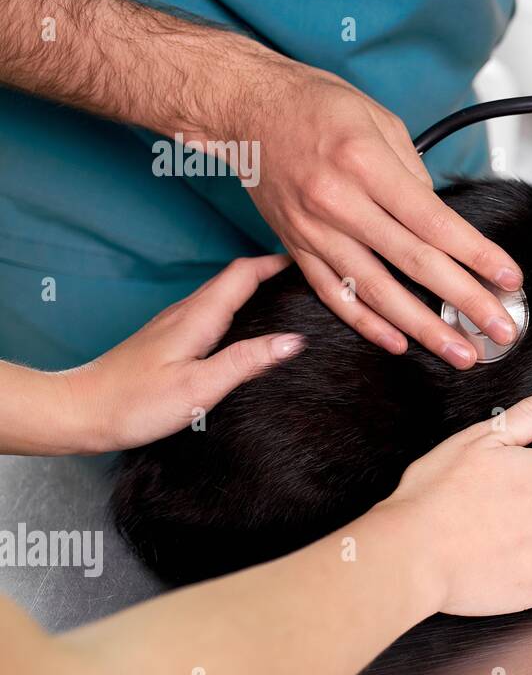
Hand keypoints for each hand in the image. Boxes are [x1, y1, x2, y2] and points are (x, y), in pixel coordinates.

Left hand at [63, 255, 303, 451]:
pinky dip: (235, 307)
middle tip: (305, 277)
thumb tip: (293, 340)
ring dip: (254, 287)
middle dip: (271, 271)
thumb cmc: (134, 403)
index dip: (277, 263)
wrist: (78, 412)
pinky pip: (209, 310)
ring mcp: (173, 324)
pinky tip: (243, 325)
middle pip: (234, 278)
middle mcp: (185, 312)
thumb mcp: (199, 388)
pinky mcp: (167, 339)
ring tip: (284, 295)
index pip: (244, 274)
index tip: (309, 263)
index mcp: (197, 317)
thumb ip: (247, 361)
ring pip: (221, 293)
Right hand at [231, 56, 522, 368]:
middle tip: (498, 330)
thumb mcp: (380, 120)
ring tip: (458, 351)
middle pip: (414, 263)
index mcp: (366, 164)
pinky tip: (397, 343)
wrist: (247, 107)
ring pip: (376, 291)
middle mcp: (339, 202)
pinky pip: (334, 295)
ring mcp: (314, 230)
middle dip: (463, 302)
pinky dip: (366, 323)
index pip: (434, 222)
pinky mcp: (296, 247)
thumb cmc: (314, 105)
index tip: (507, 279)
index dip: (476, 255)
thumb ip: (414, 175)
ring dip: (422, 328)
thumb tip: (440, 222)